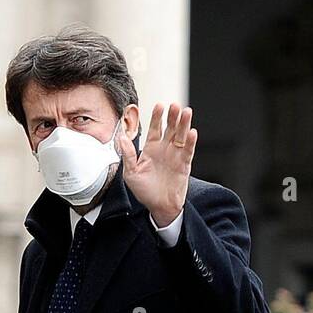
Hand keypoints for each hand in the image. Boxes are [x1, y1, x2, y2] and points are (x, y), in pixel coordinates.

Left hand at [117, 102, 196, 228]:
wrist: (159, 207)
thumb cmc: (145, 191)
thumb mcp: (131, 173)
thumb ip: (127, 155)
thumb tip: (121, 138)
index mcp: (151, 148)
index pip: (155, 128)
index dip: (157, 117)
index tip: (159, 105)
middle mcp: (165, 149)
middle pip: (170, 128)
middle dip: (173, 116)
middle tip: (174, 106)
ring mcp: (176, 155)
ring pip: (181, 135)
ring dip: (184, 124)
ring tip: (186, 112)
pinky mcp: (184, 164)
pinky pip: (188, 151)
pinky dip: (191, 142)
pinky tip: (192, 133)